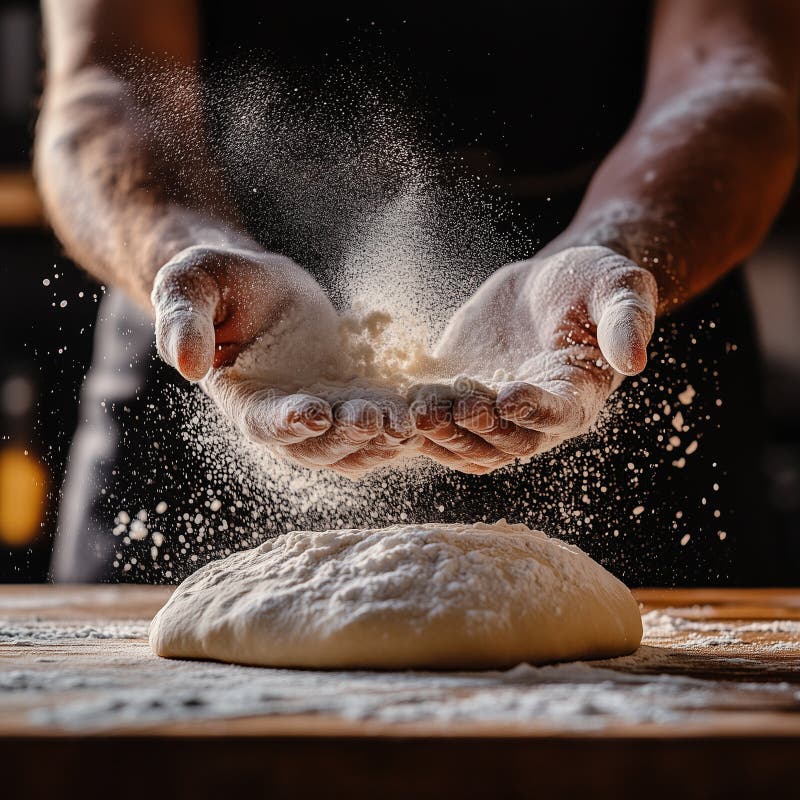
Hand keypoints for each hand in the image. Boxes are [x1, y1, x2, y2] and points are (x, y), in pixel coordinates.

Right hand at [151, 245, 414, 475]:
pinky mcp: (353, 400)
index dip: (289, 422)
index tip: (315, 413)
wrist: (261, 288)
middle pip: (318, 444)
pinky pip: (379, 422)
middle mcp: (284, 420)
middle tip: (377, 419)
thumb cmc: (219, 284)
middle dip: (348, 434)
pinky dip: (400, 423)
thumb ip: (183, 320)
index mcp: (243, 400)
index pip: (264, 423)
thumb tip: (186, 364)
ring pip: (354, 443)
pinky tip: (425, 411)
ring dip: (380, 437)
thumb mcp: (190, 286)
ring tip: (408, 420)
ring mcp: (323, 414)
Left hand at [409, 246, 657, 472]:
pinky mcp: (460, 397)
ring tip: (415, 411)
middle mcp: (534, 417)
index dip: (533, 410)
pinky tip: (395, 405)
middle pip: (506, 439)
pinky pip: (439, 420)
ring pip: (467, 439)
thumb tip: (635, 361)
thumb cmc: (593, 284)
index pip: (557, 414)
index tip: (509, 396)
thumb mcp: (619, 289)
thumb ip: (627, 321)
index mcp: (577, 396)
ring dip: (441, 431)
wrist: (549, 286)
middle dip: (476, 427)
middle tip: (450, 409)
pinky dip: (418, 420)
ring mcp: (494, 412)